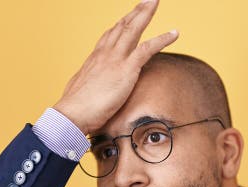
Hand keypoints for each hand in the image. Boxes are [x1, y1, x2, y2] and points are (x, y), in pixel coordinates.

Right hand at [53, 0, 178, 133]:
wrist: (72, 114)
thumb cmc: (75, 109)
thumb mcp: (81, 93)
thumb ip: (88, 88)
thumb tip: (87, 93)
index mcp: (95, 59)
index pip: (109, 36)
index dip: (120, 25)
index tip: (127, 17)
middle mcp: (105, 53)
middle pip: (122, 26)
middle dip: (135, 12)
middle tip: (147, 0)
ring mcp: (116, 59)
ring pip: (134, 29)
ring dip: (146, 13)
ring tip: (155, 0)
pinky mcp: (126, 69)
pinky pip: (148, 48)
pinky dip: (163, 39)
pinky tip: (175, 34)